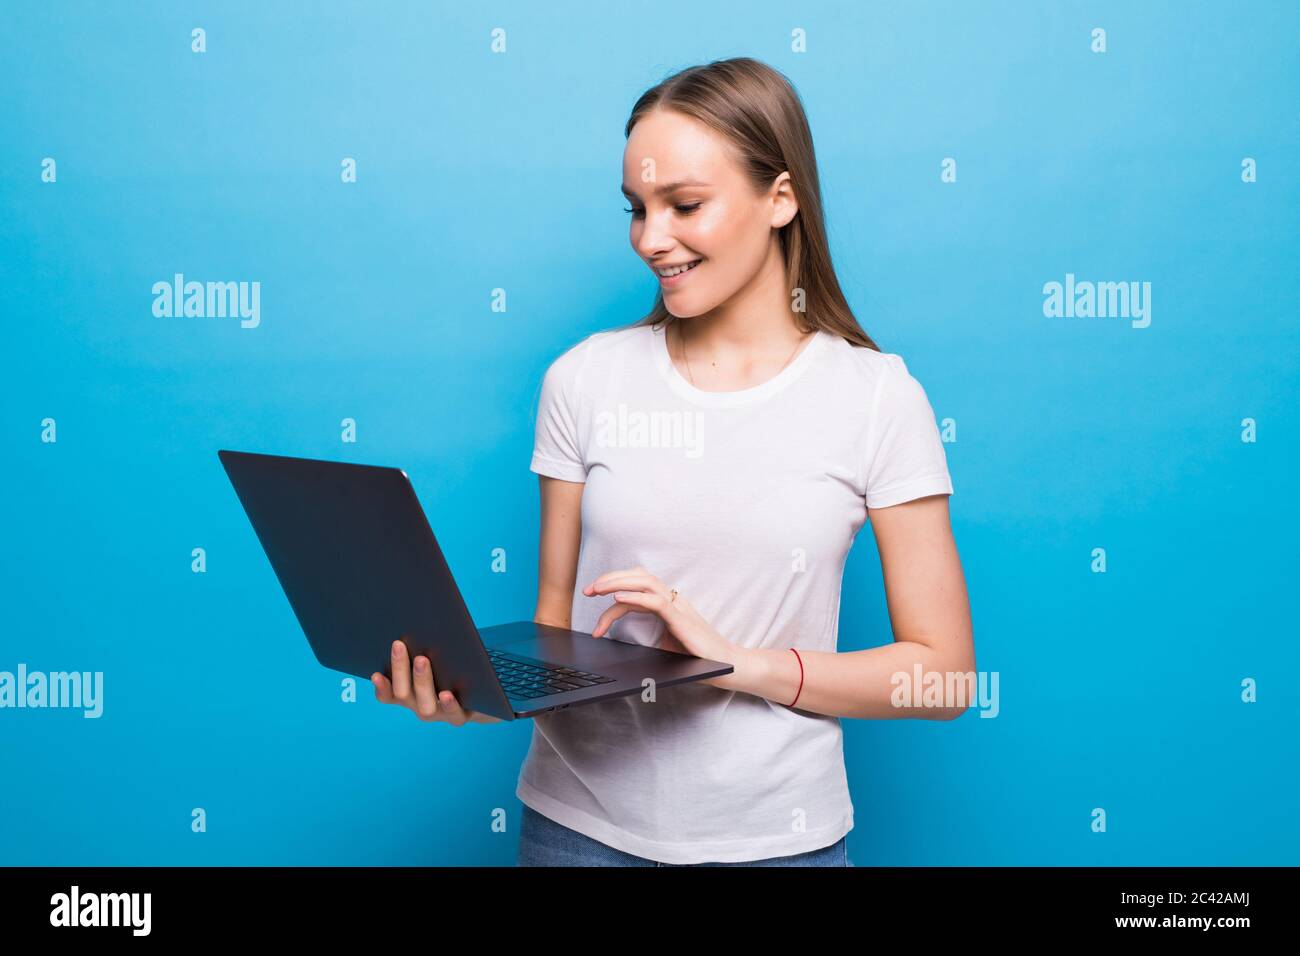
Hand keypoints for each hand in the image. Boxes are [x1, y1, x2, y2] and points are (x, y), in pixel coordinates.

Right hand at [371, 639, 502, 724]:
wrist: (481, 696)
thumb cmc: (451, 670)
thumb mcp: (434, 659)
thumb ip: (420, 648)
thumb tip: (414, 619)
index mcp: (409, 694)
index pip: (388, 694)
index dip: (381, 686)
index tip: (374, 672)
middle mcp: (419, 705)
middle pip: (403, 693)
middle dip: (400, 668)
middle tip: (399, 644)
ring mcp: (438, 713)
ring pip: (425, 705)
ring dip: (421, 681)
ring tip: (422, 659)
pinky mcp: (459, 716)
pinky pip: (453, 714)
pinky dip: (448, 704)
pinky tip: (446, 693)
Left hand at [583, 566, 740, 689]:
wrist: (727, 667)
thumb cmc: (698, 658)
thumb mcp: (665, 645)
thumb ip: (648, 637)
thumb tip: (621, 645)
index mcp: (668, 604)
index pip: (637, 586)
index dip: (613, 588)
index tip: (592, 599)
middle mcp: (673, 601)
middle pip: (640, 576)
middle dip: (611, 578)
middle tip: (587, 590)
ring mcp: (679, 608)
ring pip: (646, 582)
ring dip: (618, 583)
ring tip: (597, 589)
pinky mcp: (682, 620)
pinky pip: (657, 602)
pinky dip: (636, 597)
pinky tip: (618, 598)